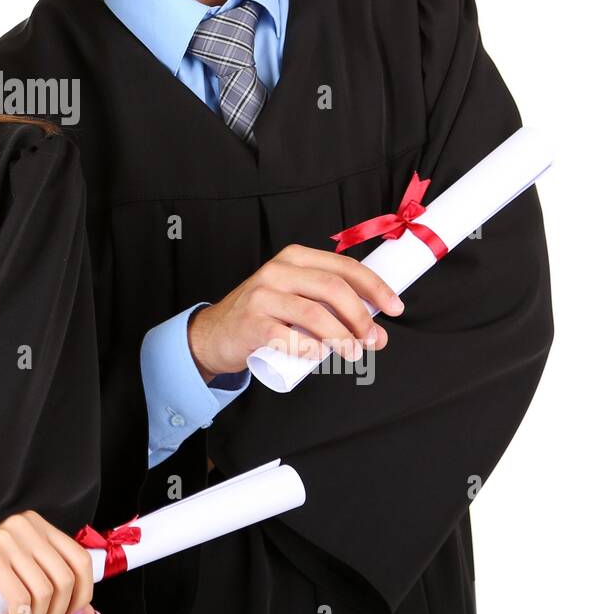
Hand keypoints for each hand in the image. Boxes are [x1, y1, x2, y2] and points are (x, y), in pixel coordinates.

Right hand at [0, 511, 99, 613]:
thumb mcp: (17, 574)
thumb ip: (51, 588)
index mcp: (36, 525)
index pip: (80, 559)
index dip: (84, 593)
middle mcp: (25, 526)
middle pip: (66, 578)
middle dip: (60, 612)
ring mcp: (7, 539)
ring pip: (45, 591)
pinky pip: (20, 598)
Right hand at [187, 244, 405, 377]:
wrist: (216, 334)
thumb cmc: (265, 316)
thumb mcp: (295, 294)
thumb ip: (329, 302)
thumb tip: (376, 327)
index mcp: (294, 258)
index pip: (344, 267)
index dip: (375, 287)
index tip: (395, 308)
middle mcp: (277, 271)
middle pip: (333, 288)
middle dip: (362, 316)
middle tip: (374, 340)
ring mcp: (262, 296)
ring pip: (315, 314)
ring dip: (343, 338)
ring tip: (353, 353)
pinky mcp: (252, 324)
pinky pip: (290, 338)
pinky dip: (312, 350)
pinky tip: (320, 355)